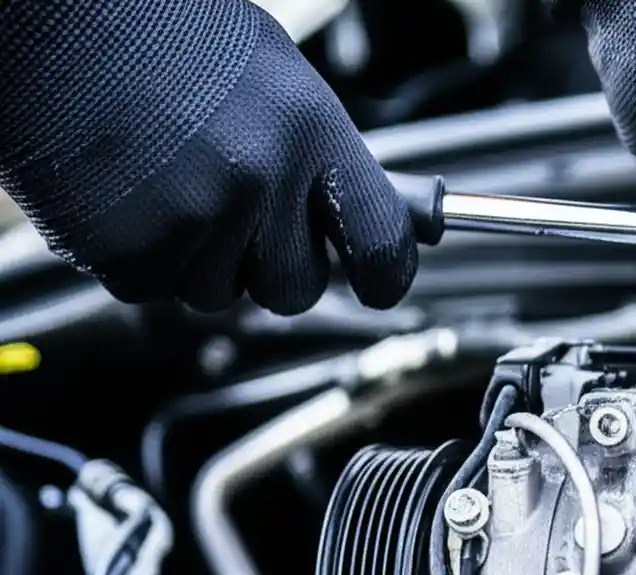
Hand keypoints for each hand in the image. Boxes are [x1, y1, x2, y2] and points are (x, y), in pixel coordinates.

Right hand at [0, 0, 435, 314]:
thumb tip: (366, 220)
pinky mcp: (128, 247)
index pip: (381, 241)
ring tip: (166, 181)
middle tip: (234, 212)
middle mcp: (260, 177)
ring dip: (196, 256)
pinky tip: (124, 194)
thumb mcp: (277, 79)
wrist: (57, 16)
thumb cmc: (163, 30)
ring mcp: (193, 216)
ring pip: (216, 293)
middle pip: (294, 288)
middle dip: (269, 265)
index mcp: (310, 129)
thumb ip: (320, 157)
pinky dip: (136, 255)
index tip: (378, 284)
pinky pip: (150, 287)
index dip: (385, 276)